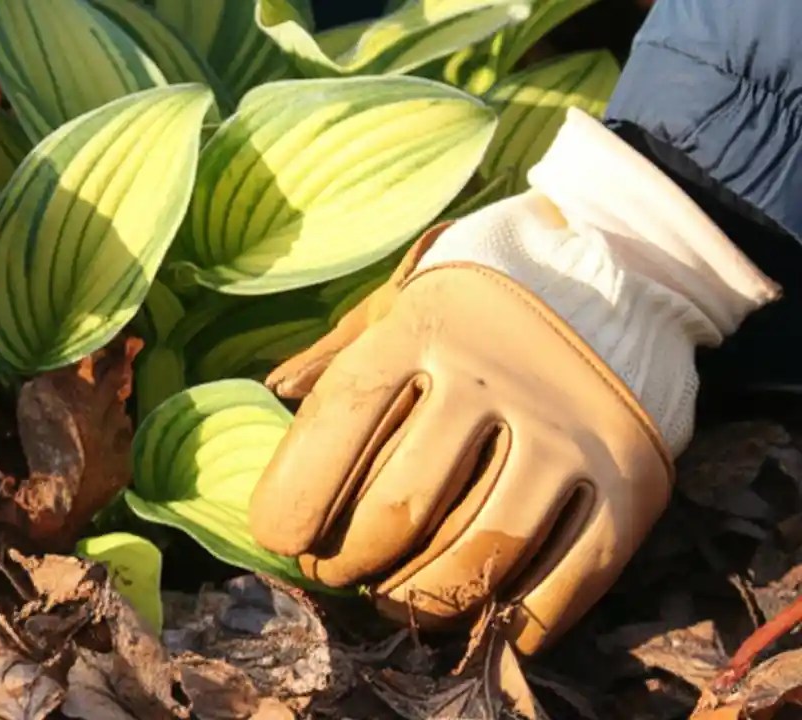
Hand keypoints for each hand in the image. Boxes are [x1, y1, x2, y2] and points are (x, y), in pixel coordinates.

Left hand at [249, 108, 779, 652]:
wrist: (624, 270)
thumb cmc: (481, 301)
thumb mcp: (402, 301)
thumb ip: (339, 351)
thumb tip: (272, 391)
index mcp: (427, 328)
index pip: (340, 422)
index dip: (294, 495)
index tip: (279, 537)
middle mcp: (500, 378)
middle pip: (402, 507)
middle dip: (349, 560)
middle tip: (335, 572)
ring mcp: (573, 434)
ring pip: (479, 559)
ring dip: (421, 599)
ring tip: (393, 598)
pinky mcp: (633, 482)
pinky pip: (565, 582)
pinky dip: (513, 618)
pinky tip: (477, 616)